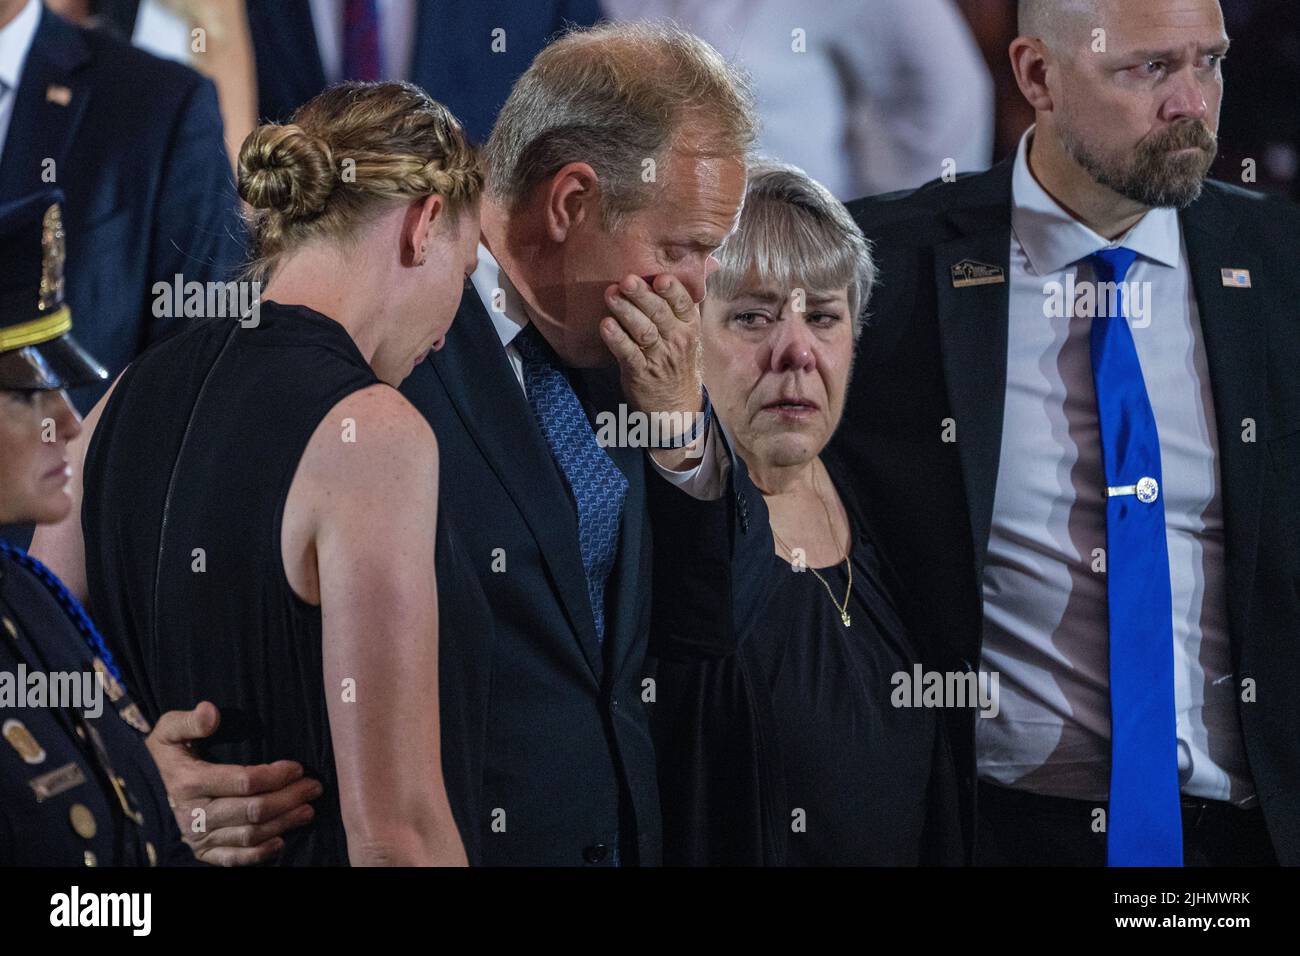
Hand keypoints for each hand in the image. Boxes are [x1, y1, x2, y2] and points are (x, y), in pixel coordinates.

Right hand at [146, 702, 322, 865]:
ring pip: (248, 835)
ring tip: (307, 810)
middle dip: (288, 799)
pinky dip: (258, 854)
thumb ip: (190, 721)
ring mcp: (196, 836)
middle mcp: (193, 814)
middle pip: (252, 811)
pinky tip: (281, 841)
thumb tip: (211, 711)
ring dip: (283, 824)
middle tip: (314, 788)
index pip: (244, 782)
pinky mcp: (201, 850)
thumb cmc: (164, 752)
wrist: (139, 784)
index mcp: (189, 783)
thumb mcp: (168, 729)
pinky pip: (232, 859)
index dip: (275, 776)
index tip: (298, 767)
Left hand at [600, 274, 705, 469]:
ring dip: (626, 311)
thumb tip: (664, 275)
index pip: (684, 304)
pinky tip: (606, 325)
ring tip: (611, 294)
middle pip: (660, 314)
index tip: (660, 278)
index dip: (673, 290)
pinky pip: (628, 353)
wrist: (676, 408)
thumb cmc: (677, 364)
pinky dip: (616, 339)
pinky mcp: (640, 373)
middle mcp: (677, 341)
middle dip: (642, 295)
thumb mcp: (687, 337)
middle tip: (626, 280)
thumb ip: (677, 310)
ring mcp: (659, 358)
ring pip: (643, 331)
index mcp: (689, 328)